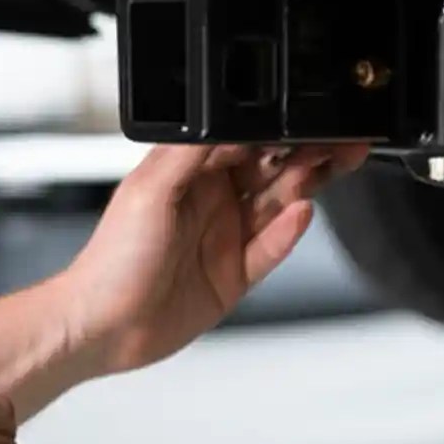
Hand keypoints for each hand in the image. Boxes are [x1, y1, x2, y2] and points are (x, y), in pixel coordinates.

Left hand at [60, 144, 367, 374]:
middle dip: (306, 151)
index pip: (243, 140)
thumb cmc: (112, 259)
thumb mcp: (149, 189)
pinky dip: (290, 232)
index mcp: (189, 172)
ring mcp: (226, 237)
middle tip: (339, 139)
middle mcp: (212, 200)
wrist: (103, 326)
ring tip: (336, 163)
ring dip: (308, 182)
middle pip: (271, 168)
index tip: (304, 117)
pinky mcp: (236, 273)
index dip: (275, 128)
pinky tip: (302, 215)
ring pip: (279, 203)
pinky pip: (272, 248)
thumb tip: (225, 117)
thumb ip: (191, 151)